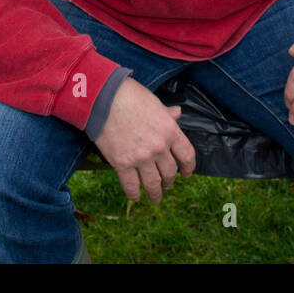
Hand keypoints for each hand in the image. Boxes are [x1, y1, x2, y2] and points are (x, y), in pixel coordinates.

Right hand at [93, 78, 195, 201]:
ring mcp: (141, 157)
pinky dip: (134, 194)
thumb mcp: (155, 103)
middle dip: (169, 181)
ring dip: (155, 193)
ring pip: (153, 183)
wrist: (105, 98)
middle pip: (170, 172)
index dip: (188, 168)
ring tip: (155, 196)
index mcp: (170, 131)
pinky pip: (131, 185)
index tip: (186, 173)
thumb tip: (177, 113)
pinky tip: (135, 196)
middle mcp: (159, 147)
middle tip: (166, 184)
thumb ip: (167, 114)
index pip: (187, 155)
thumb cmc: (130, 96)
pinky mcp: (122, 163)